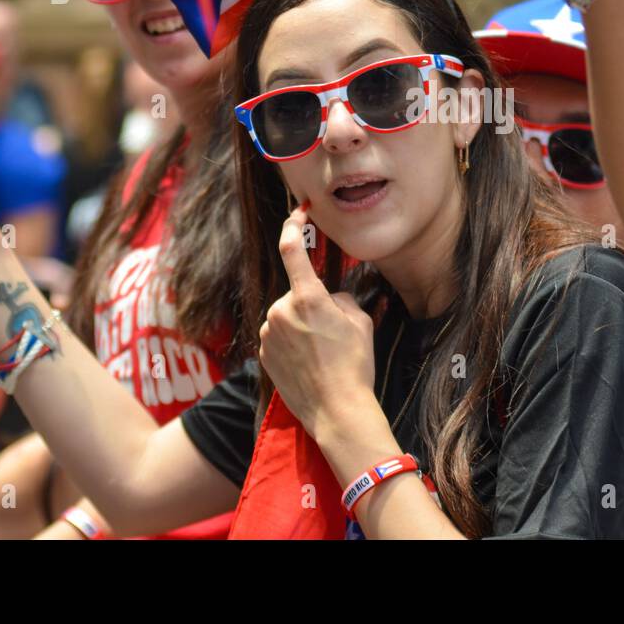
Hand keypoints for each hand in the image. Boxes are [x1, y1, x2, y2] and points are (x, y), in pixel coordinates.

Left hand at [258, 205, 377, 436]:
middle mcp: (282, 311)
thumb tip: (329, 298)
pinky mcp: (263, 353)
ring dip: (302, 325)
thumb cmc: (355, 365)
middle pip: (298, 293)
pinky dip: (292, 343)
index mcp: (308, 298)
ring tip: (323, 353)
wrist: (337, 410)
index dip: (294, 226)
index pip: (292, 249)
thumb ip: (340, 299)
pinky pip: (278, 336)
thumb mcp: (360, 322)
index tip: (299, 213)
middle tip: (335, 332)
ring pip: (287, 316)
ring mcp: (269, 333)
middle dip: (314, 303)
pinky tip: (309, 363)